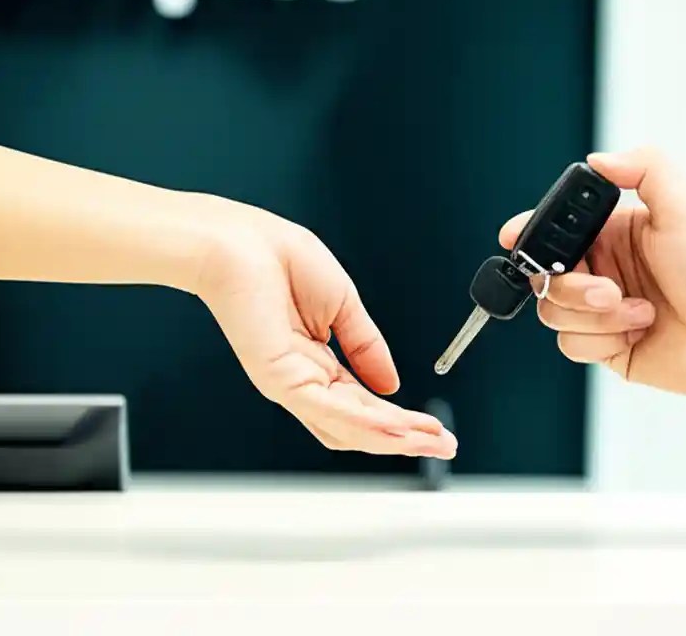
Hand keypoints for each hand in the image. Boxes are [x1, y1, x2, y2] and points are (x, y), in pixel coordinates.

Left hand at [189, 195, 456, 458]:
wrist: (239, 241)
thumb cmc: (277, 260)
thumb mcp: (344, 306)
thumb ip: (367, 347)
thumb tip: (392, 384)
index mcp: (316, 364)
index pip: (365, 406)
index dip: (403, 419)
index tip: (436, 428)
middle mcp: (303, 381)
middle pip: (361, 426)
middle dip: (408, 438)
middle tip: (445, 444)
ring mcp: (290, 384)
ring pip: (349, 427)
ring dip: (395, 437)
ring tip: (431, 439)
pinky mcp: (280, 379)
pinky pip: (329, 409)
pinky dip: (367, 422)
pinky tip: (397, 427)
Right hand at [499, 149, 685, 409]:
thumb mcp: (685, 206)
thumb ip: (644, 169)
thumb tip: (597, 159)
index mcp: (614, 232)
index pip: (555, 227)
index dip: (529, 233)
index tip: (516, 238)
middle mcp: (603, 268)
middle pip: (545, 274)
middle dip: (572, 285)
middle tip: (609, 289)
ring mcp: (602, 309)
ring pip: (553, 311)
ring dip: (594, 316)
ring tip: (639, 312)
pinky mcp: (605, 346)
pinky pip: (571, 344)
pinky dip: (602, 340)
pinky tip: (638, 332)